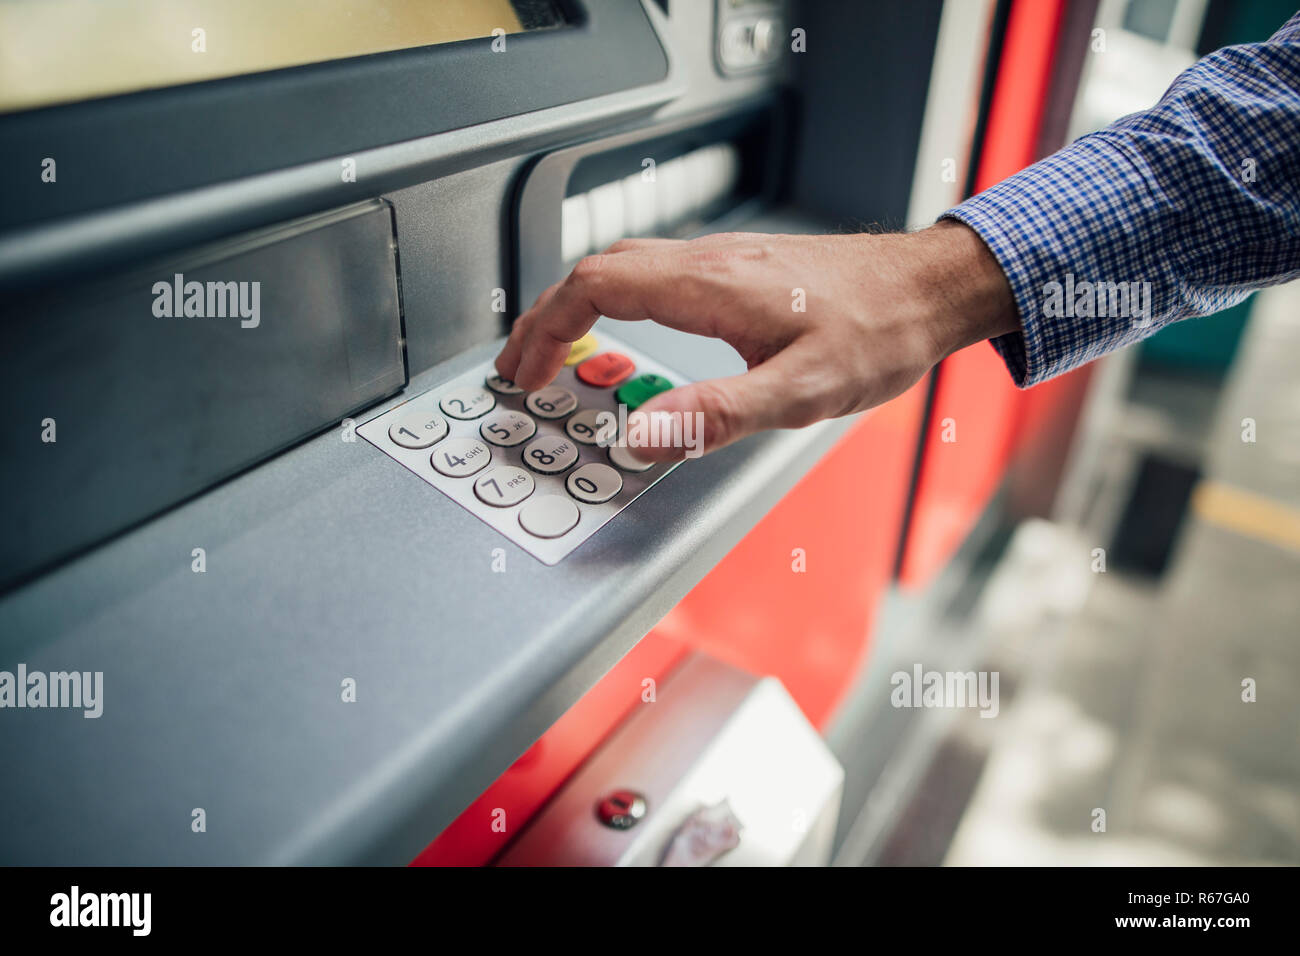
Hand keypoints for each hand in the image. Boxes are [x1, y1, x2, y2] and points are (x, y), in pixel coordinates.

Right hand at [494, 220, 1018, 460]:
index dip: (545, 331)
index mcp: (708, 286)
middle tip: (523, 368)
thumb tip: (642, 433)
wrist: (930, 288)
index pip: (593, 289)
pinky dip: (618, 303)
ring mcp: (724, 260)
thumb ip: (717, 414)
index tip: (526, 373)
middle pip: (595, 272)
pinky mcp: (742, 270)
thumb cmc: (879, 331)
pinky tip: (631, 336)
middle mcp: (708, 261)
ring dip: (580, 308)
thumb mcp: (801, 390)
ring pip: (624, 268)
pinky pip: (656, 275)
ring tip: (561, 355)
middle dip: (546, 320)